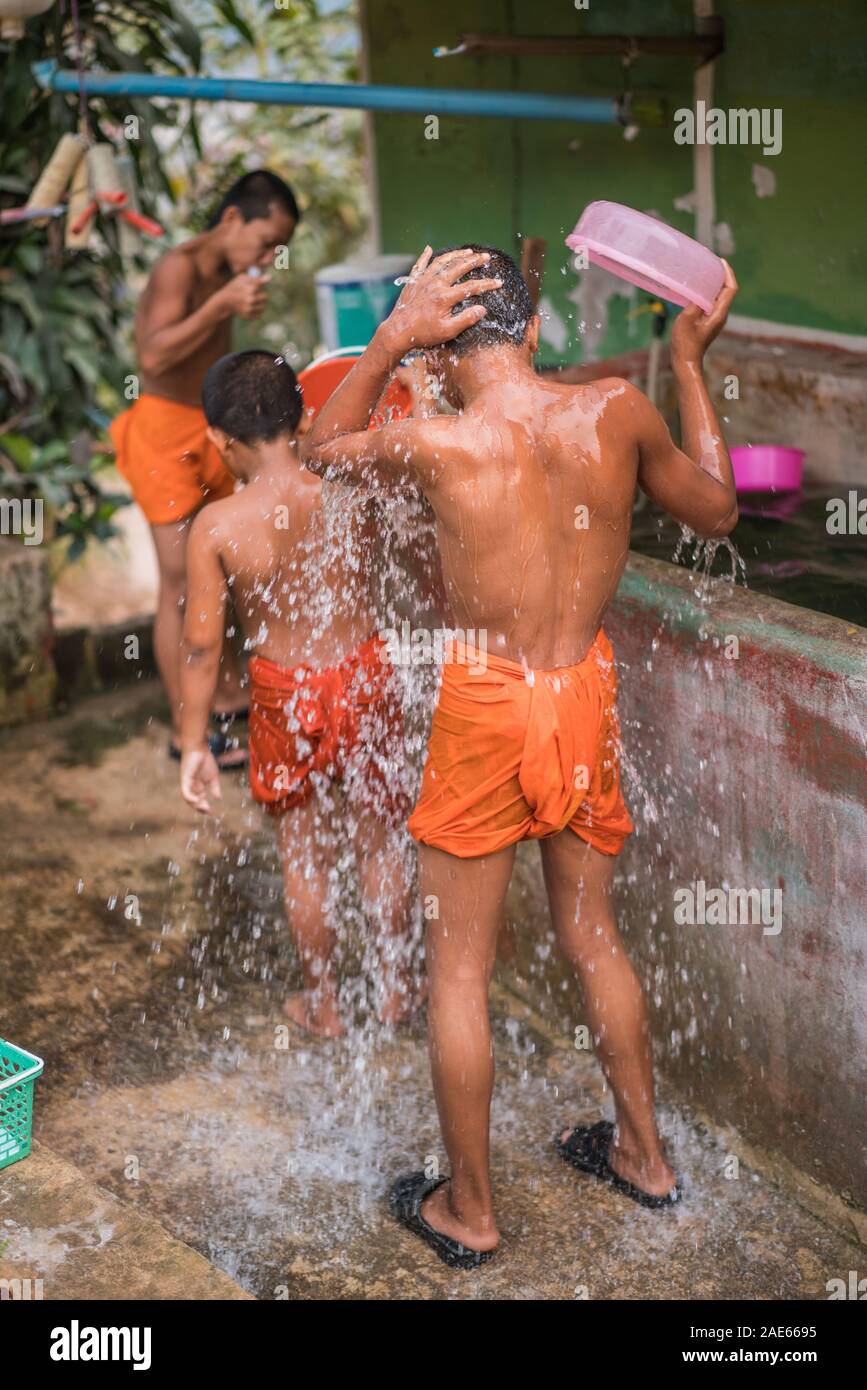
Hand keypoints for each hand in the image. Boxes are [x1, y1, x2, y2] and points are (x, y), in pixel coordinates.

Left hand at [180, 747, 221, 813]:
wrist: (199, 748)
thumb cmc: (205, 760)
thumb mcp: (213, 777)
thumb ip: (215, 788)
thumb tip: (219, 798)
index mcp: (198, 787)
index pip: (199, 800)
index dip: (203, 806)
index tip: (210, 811)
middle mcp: (191, 786)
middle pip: (193, 801)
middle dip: (199, 807)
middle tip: (207, 810)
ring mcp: (187, 783)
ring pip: (188, 798)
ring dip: (195, 804)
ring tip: (203, 807)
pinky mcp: (184, 779)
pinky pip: (185, 791)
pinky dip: (189, 797)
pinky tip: (195, 800)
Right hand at [215, 272, 269, 320]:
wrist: (224, 301)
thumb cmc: (235, 287)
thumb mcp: (242, 279)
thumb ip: (256, 278)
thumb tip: (270, 277)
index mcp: (250, 289)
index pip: (262, 285)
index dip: (262, 283)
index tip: (259, 284)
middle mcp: (250, 300)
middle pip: (266, 297)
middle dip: (261, 295)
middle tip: (255, 294)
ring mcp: (249, 309)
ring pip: (263, 306)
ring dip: (260, 303)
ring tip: (252, 300)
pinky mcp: (248, 316)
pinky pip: (259, 314)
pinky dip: (255, 311)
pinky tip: (249, 307)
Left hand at [377, 246, 501, 359]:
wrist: (397, 332)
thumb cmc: (423, 334)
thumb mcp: (447, 331)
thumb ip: (466, 319)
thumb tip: (482, 309)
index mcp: (445, 297)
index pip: (471, 288)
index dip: (487, 284)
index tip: (499, 282)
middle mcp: (435, 284)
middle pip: (459, 267)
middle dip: (474, 261)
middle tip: (486, 257)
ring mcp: (423, 280)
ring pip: (442, 261)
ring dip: (456, 255)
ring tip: (468, 251)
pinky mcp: (413, 281)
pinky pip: (420, 264)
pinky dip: (425, 255)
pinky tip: (429, 248)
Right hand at [671, 260, 737, 364]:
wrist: (685, 362)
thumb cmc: (685, 344)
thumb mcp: (686, 320)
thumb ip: (694, 304)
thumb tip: (698, 291)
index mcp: (719, 314)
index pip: (730, 289)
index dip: (728, 273)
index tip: (721, 261)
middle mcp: (721, 315)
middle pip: (727, 290)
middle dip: (722, 275)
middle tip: (711, 263)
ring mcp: (716, 319)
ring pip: (720, 296)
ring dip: (715, 284)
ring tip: (705, 272)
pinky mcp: (709, 322)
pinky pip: (712, 303)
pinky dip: (708, 293)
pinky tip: (698, 289)